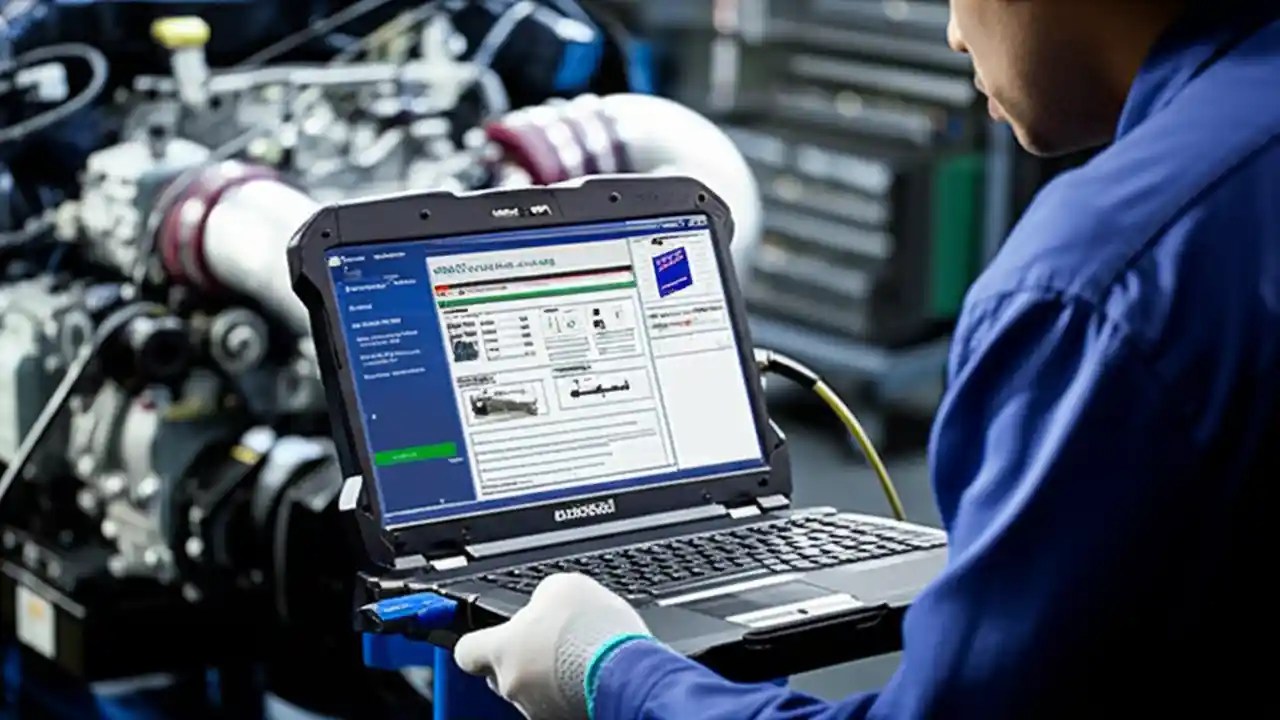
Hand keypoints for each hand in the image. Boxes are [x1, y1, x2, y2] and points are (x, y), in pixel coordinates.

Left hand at [454, 573, 651, 719]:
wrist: (629, 670)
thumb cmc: (591, 629)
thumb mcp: (562, 587)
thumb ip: (539, 598)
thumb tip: (541, 605)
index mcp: (501, 650)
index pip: (466, 652)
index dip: (478, 643)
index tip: (488, 637)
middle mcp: (512, 685)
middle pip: (503, 673)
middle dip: (523, 658)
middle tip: (551, 641)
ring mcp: (537, 709)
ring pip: (533, 691)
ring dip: (550, 676)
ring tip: (581, 656)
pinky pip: (560, 703)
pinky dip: (572, 691)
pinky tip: (593, 673)